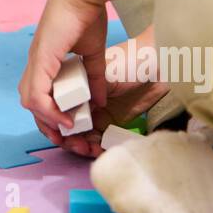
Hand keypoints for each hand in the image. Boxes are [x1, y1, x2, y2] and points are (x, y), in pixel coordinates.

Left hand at [19, 0, 110, 146]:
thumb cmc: (88, 16)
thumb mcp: (93, 54)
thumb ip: (95, 77)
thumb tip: (100, 100)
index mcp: (45, 59)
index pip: (38, 94)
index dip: (50, 113)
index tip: (69, 127)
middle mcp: (35, 62)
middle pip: (30, 102)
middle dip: (46, 123)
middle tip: (65, 137)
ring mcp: (36, 60)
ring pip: (30, 101)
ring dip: (48, 120)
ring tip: (68, 129)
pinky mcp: (41, 59)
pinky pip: (37, 93)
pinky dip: (48, 110)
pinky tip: (65, 119)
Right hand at [54, 34, 168, 157]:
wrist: (160, 68)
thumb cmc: (131, 61)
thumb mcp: (106, 73)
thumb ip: (88, 90)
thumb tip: (70, 112)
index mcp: (71, 81)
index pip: (52, 104)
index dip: (52, 119)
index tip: (62, 129)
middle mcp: (79, 98)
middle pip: (62, 122)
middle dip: (64, 137)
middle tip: (75, 144)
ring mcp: (93, 112)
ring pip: (77, 134)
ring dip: (79, 145)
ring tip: (88, 150)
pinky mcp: (108, 123)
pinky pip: (96, 139)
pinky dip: (94, 147)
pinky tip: (98, 150)